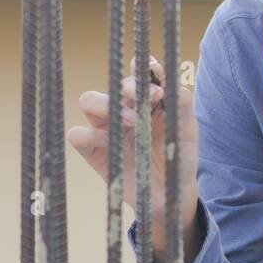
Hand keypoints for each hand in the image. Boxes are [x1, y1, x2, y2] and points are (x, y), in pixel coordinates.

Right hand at [67, 55, 199, 238]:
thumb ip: (181, 104)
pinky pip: (76, 135)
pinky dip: (89, 135)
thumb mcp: (186, 130)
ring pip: (88, 100)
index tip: (154, 77)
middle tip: (148, 100)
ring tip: (133, 122)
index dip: (143, 69)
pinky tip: (109, 143)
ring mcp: (106, 128)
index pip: (139, 75)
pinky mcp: (93, 151)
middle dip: (129, 85)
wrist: (171, 193)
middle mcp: (123, 109)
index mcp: (145, 100)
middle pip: (113, 84)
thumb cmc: (177, 157)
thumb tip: (170, 81)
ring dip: (108, 105)